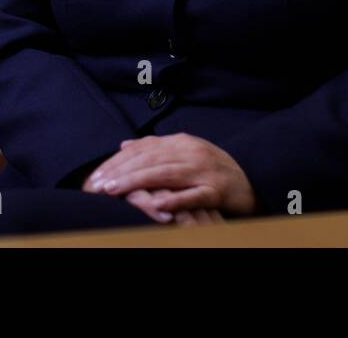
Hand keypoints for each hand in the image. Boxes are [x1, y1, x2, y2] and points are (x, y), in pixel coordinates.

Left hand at [84, 133, 257, 216]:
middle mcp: (191, 152)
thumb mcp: (184, 152)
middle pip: (148, 160)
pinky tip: (157, 205)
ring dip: (136, 182)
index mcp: (181, 142)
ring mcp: (204, 170)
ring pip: (164, 174)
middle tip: (96, 185)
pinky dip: (175, 199)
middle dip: (119, 172)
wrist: (252, 179)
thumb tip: (123, 145)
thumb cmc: (212, 169)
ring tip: (113, 190)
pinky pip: (193, 195)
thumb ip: (155, 148)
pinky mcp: (216, 190)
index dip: (116, 162)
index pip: (141, 149)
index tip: (94, 176)